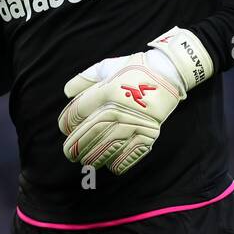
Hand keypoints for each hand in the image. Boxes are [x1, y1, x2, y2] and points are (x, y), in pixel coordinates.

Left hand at [58, 49, 184, 175]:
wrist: (167, 71)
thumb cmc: (133, 69)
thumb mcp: (107, 66)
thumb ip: (85, 79)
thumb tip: (67, 92)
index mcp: (106, 90)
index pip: (79, 111)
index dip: (67, 122)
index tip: (66, 128)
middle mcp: (118, 108)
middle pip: (91, 132)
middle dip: (77, 146)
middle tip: (70, 154)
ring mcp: (135, 121)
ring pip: (109, 145)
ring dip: (95, 157)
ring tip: (87, 162)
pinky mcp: (150, 132)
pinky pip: (132, 152)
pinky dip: (121, 162)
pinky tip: (112, 167)